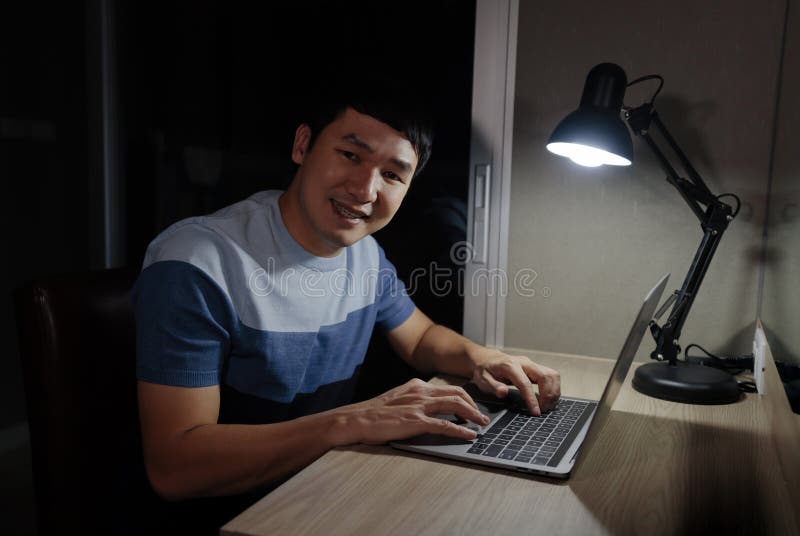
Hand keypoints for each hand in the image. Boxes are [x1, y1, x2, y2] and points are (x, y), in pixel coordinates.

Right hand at [334, 379, 490, 444]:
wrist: (355, 419)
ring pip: (455, 405)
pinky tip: (469, 435)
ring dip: (473, 415)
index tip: (473, 406)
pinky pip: (444, 425)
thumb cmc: (372, 414)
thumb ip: (413, 401)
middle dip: (474, 405)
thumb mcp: (396, 400)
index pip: (447, 388)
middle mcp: (420, 392)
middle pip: (457, 394)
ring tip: (482, 425)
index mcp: (416, 386)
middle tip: (482, 417)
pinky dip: (460, 430)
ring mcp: (419, 406)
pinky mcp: (415, 421)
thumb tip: (428, 410)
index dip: (465, 397)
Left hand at [471, 350, 560, 415]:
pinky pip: (551, 376)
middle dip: (548, 395)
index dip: (532, 399)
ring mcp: (531, 364)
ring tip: (548, 406)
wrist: (487, 359)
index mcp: (510, 366)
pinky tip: (549, 399)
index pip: (526, 384)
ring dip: (554, 391)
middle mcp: (524, 363)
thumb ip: (493, 386)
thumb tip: (503, 392)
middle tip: (544, 410)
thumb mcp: (482, 379)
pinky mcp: (535, 368)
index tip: (536, 412)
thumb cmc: (485, 370)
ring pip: (552, 375)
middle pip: (545, 376)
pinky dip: (554, 388)